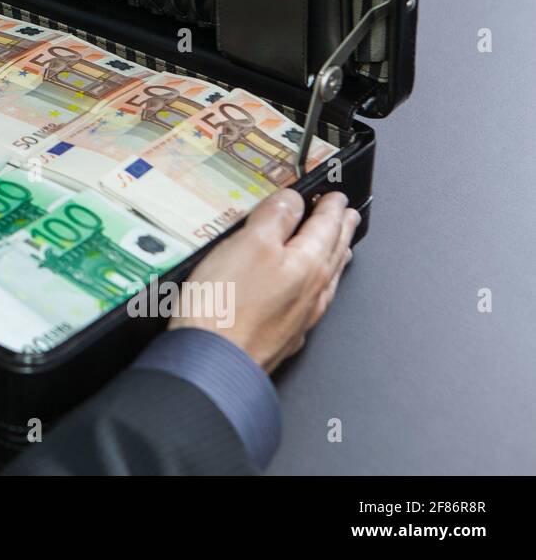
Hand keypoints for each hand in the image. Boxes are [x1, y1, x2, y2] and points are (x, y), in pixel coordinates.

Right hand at [168, 189, 358, 373]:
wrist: (212, 362)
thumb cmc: (227, 307)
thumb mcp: (249, 244)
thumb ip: (275, 218)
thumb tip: (293, 200)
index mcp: (307, 264)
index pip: (325, 226)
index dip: (330, 207)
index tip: (337, 197)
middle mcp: (311, 292)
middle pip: (331, 254)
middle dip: (340, 232)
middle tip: (348, 217)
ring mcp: (299, 318)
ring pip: (325, 281)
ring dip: (333, 259)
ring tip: (339, 249)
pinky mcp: (282, 337)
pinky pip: (311, 304)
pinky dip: (317, 289)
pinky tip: (310, 293)